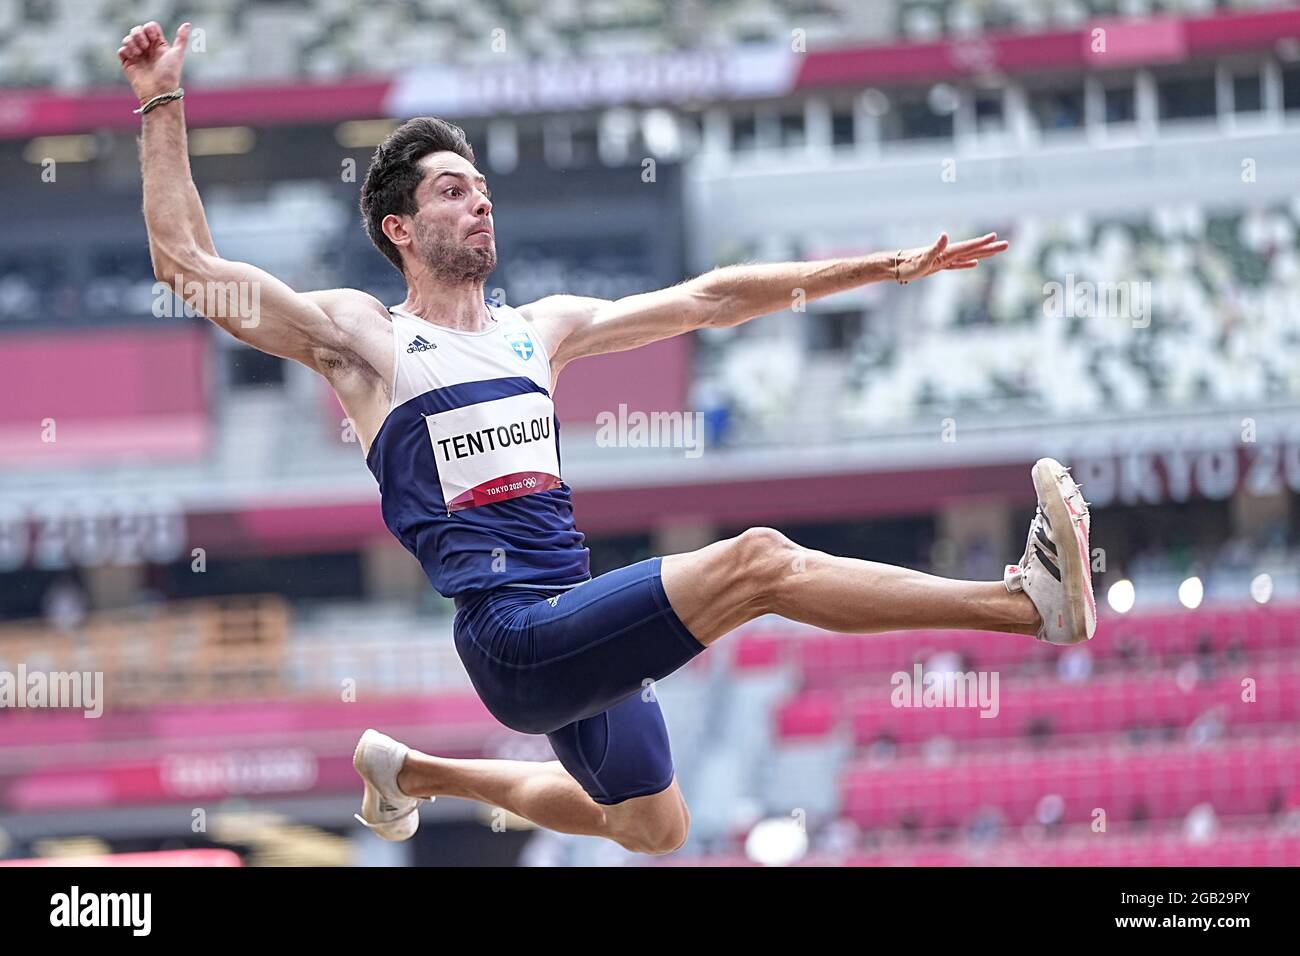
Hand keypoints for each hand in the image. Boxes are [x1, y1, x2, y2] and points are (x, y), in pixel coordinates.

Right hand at [118, 21, 190, 102]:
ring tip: (138, 53)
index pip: (150, 27)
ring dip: (132, 42)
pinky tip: (133, 58)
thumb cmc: (170, 74)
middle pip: (137, 30)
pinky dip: (126, 51)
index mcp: (159, 45)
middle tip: (145, 46)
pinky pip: (121, 50)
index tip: (153, 37)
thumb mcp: (177, 54)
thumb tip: (187, 24)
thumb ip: (181, 38)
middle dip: (139, 34)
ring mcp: (137, 56)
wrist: (158, 91)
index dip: (149, 29)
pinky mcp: (128, 63)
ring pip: (127, 38)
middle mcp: (147, 49)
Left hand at [894, 232, 1008, 283]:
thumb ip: (935, 247)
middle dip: (989, 248)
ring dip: (982, 254)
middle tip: (1006, 244)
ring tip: (996, 250)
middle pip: (973, 250)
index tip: (996, 237)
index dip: (982, 243)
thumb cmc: (908, 265)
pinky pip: (957, 264)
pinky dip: (967, 263)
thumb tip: (945, 234)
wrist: (895, 267)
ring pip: (968, 256)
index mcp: (946, 252)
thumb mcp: (923, 258)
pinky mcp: (939, 266)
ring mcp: (944, 259)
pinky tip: (974, 263)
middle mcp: (947, 254)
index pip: (968, 247)